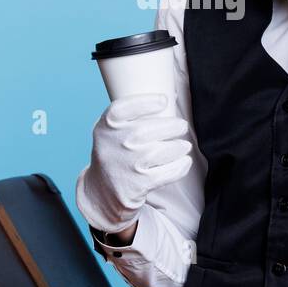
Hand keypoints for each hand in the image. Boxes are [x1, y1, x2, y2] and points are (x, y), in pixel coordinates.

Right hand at [77, 93, 193, 232]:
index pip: (122, 109)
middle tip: (181, 126)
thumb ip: (132, 115)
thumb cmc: (116, 151)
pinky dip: (179, 166)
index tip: (164, 100)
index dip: (145, 102)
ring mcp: (126, 165)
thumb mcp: (112, 130)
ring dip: (178, 147)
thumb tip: (171, 97)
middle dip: (171, 126)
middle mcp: (114, 145)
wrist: (104, 189)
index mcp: (106, 127)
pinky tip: (184, 161)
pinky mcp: (138, 184)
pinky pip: (167, 173)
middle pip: (146, 130)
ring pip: (160, 152)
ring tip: (184, 146)